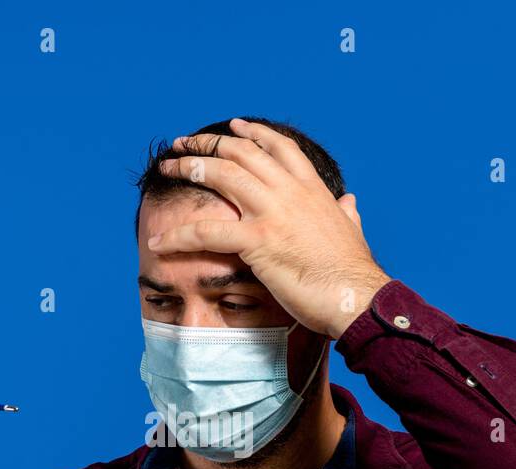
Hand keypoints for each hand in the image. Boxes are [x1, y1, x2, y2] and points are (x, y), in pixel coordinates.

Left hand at [148, 117, 391, 338]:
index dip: (253, 132)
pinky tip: (159, 241)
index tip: (233, 125)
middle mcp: (290, 192)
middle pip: (240, 152)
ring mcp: (273, 213)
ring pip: (221, 175)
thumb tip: (350, 202)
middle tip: (182, 144)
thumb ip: (346, 213)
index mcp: (311, 189)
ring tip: (166, 168)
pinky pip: (207, 232)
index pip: (278, 148)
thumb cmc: (352, 272)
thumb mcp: (353, 231)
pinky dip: (179, 236)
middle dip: (207, 144)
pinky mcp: (258, 242)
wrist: (356, 296)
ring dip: (188, 168)